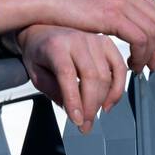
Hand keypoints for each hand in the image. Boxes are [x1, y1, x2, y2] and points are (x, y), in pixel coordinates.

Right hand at [0, 0, 154, 75]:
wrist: (41, 0)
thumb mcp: (93, 2)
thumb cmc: (59, 5)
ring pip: (152, 32)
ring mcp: (120, 1)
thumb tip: (121, 23)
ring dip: (150, 54)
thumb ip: (109, 9)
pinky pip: (140, 39)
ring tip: (140, 68)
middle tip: (153, 64)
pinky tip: (129, 64)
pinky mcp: (112, 14)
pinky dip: (140, 55)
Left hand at [14, 25, 128, 133]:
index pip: (67, 74)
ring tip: (93, 116)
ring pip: (106, 75)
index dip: (74, 100)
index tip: (77, 120)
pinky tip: (109, 102)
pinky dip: (118, 88)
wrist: (43, 29)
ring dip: (102, 101)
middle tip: (85, 125)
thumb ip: (52, 90)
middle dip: (90, 106)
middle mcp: (76, 39)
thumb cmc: (38, 52)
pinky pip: (119, 68)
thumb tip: (74, 109)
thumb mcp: (35, 73)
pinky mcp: (106, 43)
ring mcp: (94, 39)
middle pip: (91, 77)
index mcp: (55, 45)